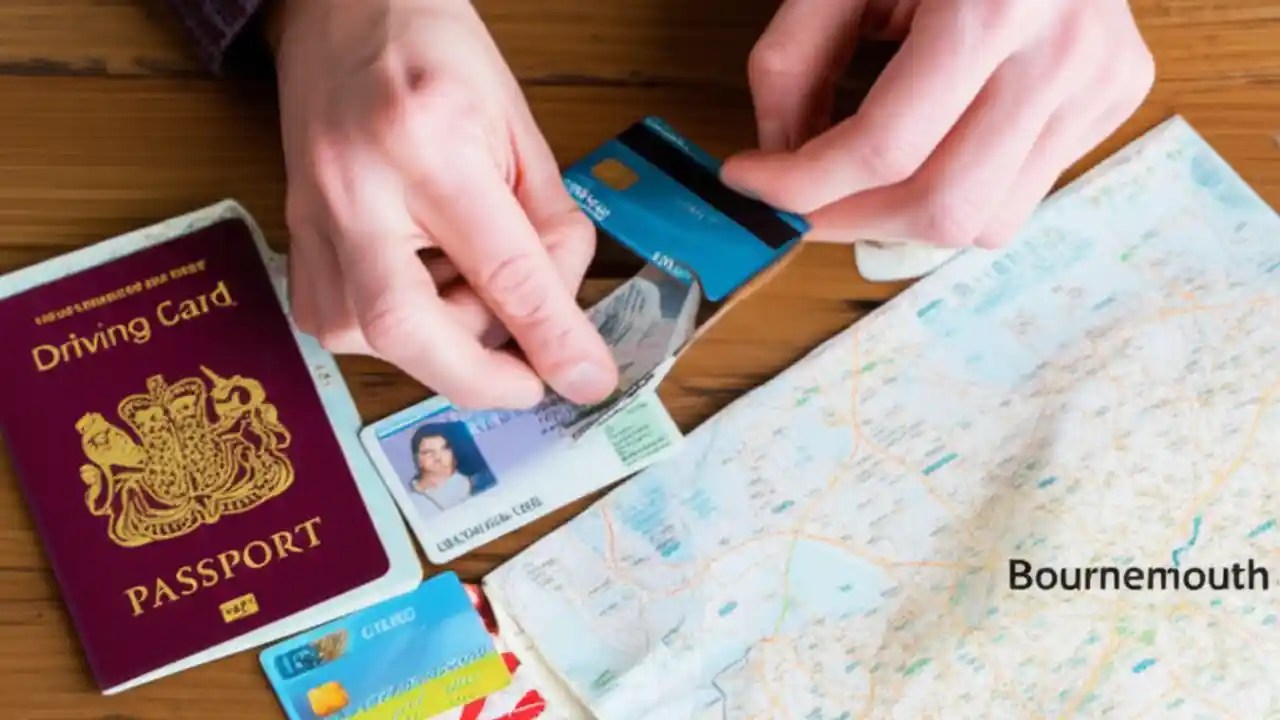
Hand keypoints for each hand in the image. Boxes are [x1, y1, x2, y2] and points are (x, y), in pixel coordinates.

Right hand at [270, 0, 616, 407]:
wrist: (344, 17)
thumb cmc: (438, 58)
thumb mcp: (519, 130)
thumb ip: (548, 229)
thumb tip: (564, 325)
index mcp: (426, 140)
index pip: (499, 266)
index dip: (551, 336)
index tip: (586, 379)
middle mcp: (356, 185)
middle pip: (404, 326)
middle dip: (477, 377)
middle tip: (529, 379)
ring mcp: (312, 218)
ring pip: (371, 337)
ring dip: (442, 339)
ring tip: (467, 279)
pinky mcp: (293, 242)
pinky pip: (343, 326)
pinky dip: (399, 329)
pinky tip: (425, 283)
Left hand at [722, 0, 1155, 248]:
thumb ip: (793, 61)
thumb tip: (781, 159)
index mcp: (994, 7)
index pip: (884, 150)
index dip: (801, 185)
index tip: (750, 184)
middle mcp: (1062, 53)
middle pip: (942, 207)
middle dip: (851, 221)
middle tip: (801, 202)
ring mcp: (1100, 81)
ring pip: (987, 221)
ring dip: (906, 219)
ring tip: (864, 178)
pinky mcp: (1116, 98)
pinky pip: (1024, 193)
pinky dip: (962, 190)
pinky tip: (936, 142)